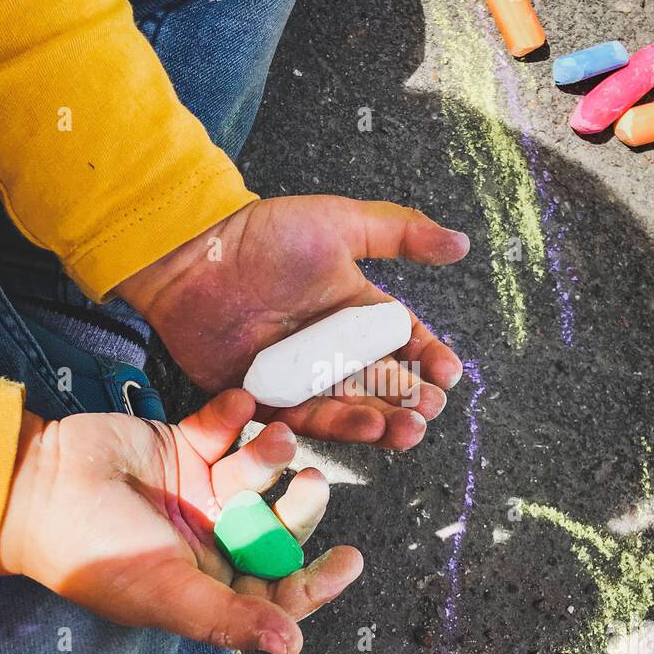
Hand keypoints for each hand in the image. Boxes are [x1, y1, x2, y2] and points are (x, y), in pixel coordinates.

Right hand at [0, 389, 360, 653]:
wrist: (35, 485)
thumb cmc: (93, 550)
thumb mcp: (164, 593)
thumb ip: (228, 618)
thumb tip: (293, 647)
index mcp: (211, 584)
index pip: (277, 589)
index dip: (316, 581)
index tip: (350, 560)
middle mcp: (212, 540)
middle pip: (276, 527)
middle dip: (299, 510)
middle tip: (312, 486)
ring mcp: (199, 491)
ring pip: (257, 476)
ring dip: (270, 458)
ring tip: (273, 441)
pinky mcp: (184, 445)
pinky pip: (224, 430)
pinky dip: (234, 417)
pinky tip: (239, 406)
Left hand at [117, 195, 469, 449]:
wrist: (191, 259)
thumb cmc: (262, 235)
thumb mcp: (338, 223)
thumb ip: (401, 232)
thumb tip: (462, 242)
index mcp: (355, 309)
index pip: (404, 341)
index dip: (430, 358)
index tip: (448, 373)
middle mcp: (333, 348)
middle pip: (383, 382)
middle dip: (412, 399)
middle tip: (428, 409)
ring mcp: (301, 377)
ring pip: (352, 407)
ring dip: (383, 422)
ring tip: (407, 430)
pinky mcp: (267, 400)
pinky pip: (306, 420)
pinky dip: (336, 427)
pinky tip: (364, 428)